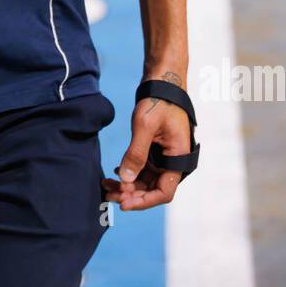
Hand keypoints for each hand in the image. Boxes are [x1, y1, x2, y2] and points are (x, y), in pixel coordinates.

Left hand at [102, 94, 191, 210]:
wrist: (163, 83)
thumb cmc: (158, 101)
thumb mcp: (145, 126)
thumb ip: (136, 153)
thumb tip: (125, 180)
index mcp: (179, 158)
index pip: (164, 192)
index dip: (144, 202)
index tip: (123, 203)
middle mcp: (174, 162)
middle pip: (153, 190)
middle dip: (131, 194)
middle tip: (109, 193)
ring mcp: (165, 158)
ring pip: (146, 182)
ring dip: (128, 185)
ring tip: (106, 185)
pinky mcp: (156, 152)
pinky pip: (143, 171)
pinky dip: (129, 174)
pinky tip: (115, 172)